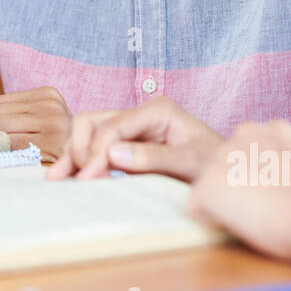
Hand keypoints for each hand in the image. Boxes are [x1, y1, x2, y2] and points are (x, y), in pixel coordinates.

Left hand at [0, 86, 73, 161]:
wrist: (87, 161)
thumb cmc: (56, 142)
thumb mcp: (41, 117)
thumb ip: (13, 112)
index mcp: (47, 94)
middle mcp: (51, 106)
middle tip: (0, 145)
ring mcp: (52, 125)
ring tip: (12, 151)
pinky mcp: (50, 145)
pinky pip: (9, 146)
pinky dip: (7, 153)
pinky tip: (19, 158)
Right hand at [48, 96, 221, 180]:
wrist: (233, 175)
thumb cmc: (217, 167)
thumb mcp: (191, 163)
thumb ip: (153, 157)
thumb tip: (113, 154)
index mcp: (157, 110)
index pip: (113, 127)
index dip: (96, 152)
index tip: (87, 179)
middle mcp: (141, 114)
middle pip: (93, 121)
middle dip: (80, 148)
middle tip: (79, 180)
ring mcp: (133, 128)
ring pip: (89, 131)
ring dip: (73, 153)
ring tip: (58, 179)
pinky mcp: (128, 145)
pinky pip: (96, 146)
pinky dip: (80, 160)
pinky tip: (67, 175)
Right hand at [187, 120, 290, 261]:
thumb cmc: (281, 230)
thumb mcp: (240, 232)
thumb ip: (226, 212)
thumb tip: (236, 206)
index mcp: (204, 187)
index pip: (199, 200)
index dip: (217, 212)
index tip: (237, 219)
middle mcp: (218, 154)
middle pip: (218, 169)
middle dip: (232, 181)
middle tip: (258, 201)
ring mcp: (247, 135)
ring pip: (241, 147)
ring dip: (251, 160)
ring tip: (276, 182)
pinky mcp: (275, 126)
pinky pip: (269, 136)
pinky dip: (277, 148)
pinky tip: (290, 167)